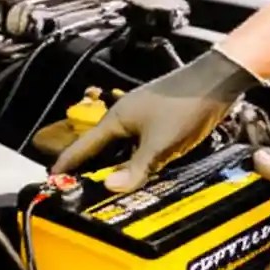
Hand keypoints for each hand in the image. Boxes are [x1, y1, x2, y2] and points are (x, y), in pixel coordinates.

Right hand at [50, 48, 259, 191]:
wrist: (216, 81)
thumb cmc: (185, 106)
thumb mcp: (160, 144)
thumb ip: (136, 169)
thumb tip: (110, 187)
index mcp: (117, 119)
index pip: (84, 146)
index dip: (68, 163)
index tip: (52, 177)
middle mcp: (125, 116)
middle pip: (101, 147)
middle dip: (90, 167)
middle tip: (77, 188)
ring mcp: (142, 117)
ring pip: (121, 147)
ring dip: (115, 165)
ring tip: (105, 186)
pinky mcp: (159, 119)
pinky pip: (137, 144)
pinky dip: (133, 159)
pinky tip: (139, 171)